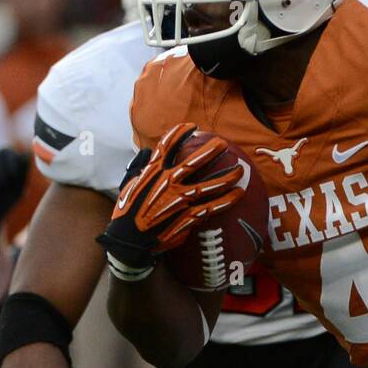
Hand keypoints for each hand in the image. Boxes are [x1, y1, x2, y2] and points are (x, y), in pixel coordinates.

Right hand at [99, 124, 247, 281]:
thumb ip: (139, 167)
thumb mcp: (128, 185)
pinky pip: (212, 208)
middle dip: (210, 151)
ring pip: (208, 186)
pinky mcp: (187, 218)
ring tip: (240, 170)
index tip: (192, 127)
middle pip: (193, 163)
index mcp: (152, 173)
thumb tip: (146, 153)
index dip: (180, 133)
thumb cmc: (127, 212)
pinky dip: (227, 201)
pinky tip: (238, 194)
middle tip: (223, 144)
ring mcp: (179, 201)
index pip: (167, 147)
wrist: (129, 241)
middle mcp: (167, 183)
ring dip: (226, 177)